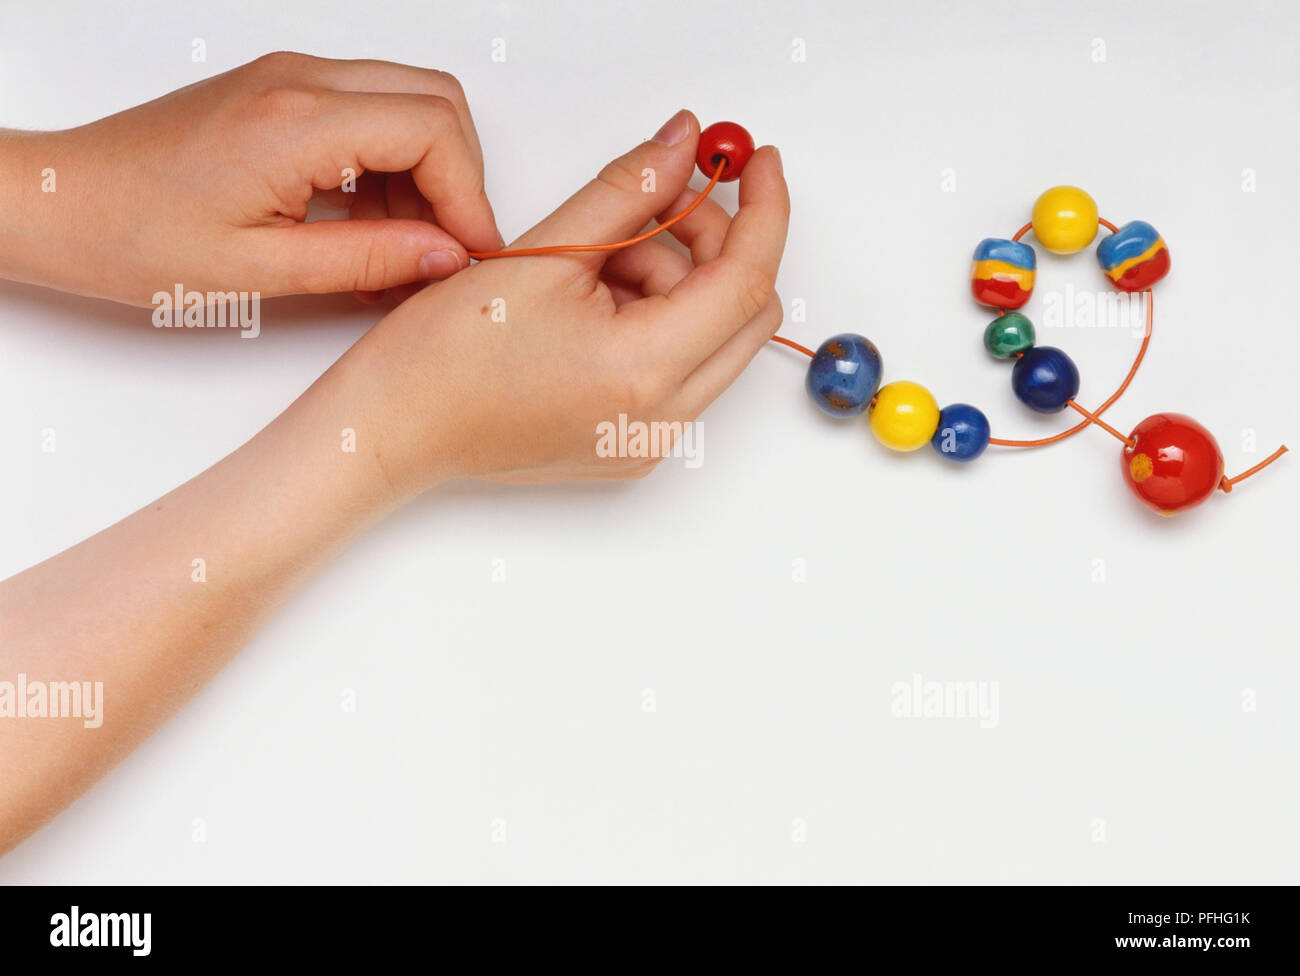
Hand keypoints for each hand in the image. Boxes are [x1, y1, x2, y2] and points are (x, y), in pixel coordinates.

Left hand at [0, 52, 501, 304]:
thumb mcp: (262, 271)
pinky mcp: (283, 92)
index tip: (472, 254)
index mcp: (297, 121)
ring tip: (402, 255)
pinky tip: (369, 231)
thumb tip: (448, 257)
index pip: (433, 130)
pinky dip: (390, 170)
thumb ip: (369, 261)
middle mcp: (301, 80)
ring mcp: (292, 79)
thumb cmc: (136, 237)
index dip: (470, 197)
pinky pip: (368, 115)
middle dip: (460, 179)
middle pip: (436, 102)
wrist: (63, 201)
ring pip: (408, 104)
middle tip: (447, 250)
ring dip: (425, 177)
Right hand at [340, 109, 788, 493]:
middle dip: (711, 245)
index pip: (745, 280)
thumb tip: (682, 145)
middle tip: (656, 202)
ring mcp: (650, 442)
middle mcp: (662, 422)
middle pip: (741, 312)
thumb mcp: (544, 252)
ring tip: (588, 266)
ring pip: (710, 338)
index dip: (761, 210)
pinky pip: (679, 370)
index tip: (754, 161)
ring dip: (670, 282)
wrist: (394, 430)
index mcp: (644, 373)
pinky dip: (654, 322)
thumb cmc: (445, 356)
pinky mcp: (632, 447)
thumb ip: (629, 191)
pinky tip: (591, 304)